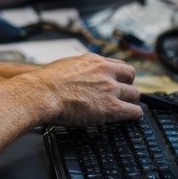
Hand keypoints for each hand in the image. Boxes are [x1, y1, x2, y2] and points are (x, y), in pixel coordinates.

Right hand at [20, 54, 141, 126]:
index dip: (120, 75)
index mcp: (94, 61)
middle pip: (130, 76)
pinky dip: (133, 115)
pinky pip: (133, 111)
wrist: (43, 93)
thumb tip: (81, 75)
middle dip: (128, 86)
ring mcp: (110, 89)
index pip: (118, 64)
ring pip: (135, 94)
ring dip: (131, 101)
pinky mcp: (111, 107)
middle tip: (123, 95)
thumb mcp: (67, 65)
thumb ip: (81, 69)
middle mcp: (105, 72)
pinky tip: (129, 117)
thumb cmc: (47, 83)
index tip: (119, 81)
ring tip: (126, 108)